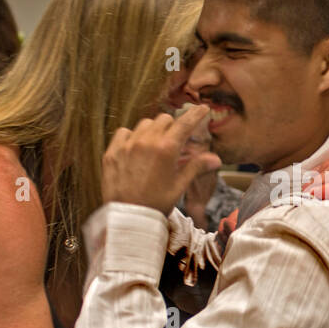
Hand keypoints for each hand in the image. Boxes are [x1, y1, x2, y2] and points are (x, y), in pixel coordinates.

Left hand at [100, 106, 220, 213]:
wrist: (128, 219)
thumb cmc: (156, 204)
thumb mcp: (179, 186)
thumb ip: (196, 167)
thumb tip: (216, 159)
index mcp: (166, 149)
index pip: (185, 123)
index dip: (195, 114)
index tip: (202, 108)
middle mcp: (146, 142)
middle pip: (164, 119)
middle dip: (172, 126)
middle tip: (174, 140)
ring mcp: (127, 145)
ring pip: (144, 124)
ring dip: (153, 130)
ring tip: (154, 146)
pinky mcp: (112, 152)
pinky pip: (124, 133)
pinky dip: (132, 136)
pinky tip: (135, 149)